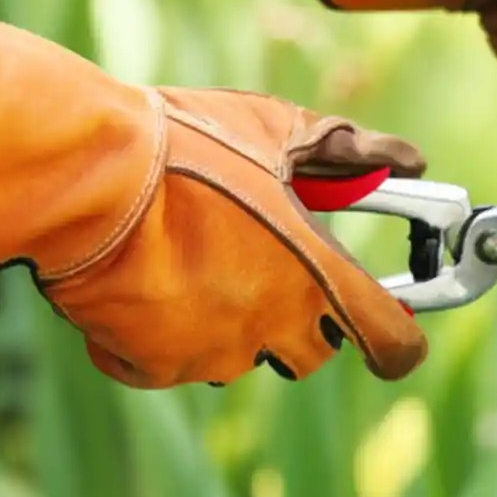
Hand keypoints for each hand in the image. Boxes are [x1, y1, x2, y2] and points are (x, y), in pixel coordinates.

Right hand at [0, 5, 427, 387]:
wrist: (85, 177)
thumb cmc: (189, 146)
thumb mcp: (280, 130)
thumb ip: (352, 150)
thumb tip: (410, 160)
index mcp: (319, 278)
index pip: (392, 345)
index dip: (398, 341)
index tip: (392, 330)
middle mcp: (275, 327)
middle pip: (314, 350)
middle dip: (305, 319)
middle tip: (271, 267)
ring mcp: (214, 354)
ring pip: (242, 354)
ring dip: (233, 320)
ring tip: (195, 258)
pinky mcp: (155, 367)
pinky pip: (175, 360)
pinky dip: (166, 331)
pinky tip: (147, 278)